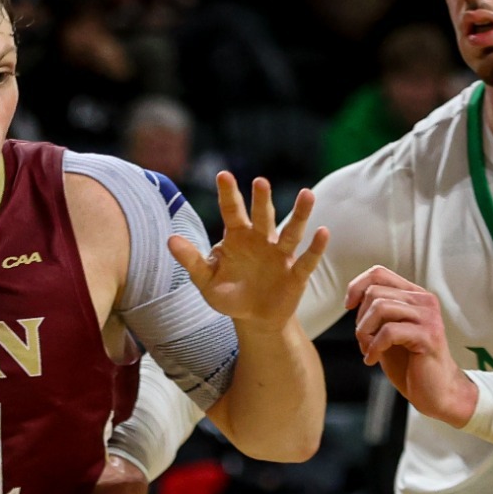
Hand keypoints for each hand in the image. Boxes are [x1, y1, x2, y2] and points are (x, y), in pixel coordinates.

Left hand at [172, 173, 328, 332]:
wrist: (253, 319)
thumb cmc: (228, 294)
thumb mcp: (205, 280)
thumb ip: (191, 260)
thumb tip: (170, 239)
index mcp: (237, 237)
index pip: (231, 211)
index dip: (228, 193)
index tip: (223, 174)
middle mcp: (261, 240)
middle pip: (262, 216)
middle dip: (262, 200)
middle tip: (260, 182)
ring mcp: (280, 255)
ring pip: (291, 231)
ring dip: (299, 214)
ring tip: (306, 195)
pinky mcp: (296, 273)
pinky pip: (307, 259)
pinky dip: (315, 247)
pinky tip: (323, 232)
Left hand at [345, 266, 477, 426]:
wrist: (436, 392)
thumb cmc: (409, 363)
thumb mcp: (386, 332)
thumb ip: (375, 313)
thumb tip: (353, 300)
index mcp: (413, 295)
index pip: (379, 273)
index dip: (356, 286)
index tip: (348, 306)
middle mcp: (424, 300)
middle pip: (375, 292)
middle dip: (360, 319)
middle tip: (364, 341)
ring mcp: (428, 317)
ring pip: (380, 308)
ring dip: (365, 332)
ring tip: (369, 350)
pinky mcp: (428, 336)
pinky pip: (389, 331)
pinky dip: (374, 347)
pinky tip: (372, 359)